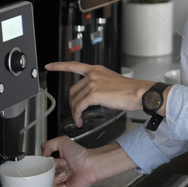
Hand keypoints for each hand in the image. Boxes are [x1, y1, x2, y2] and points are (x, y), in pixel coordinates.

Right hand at [41, 135, 95, 186]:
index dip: (42, 162)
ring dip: (52, 175)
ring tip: (62, 170)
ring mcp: (59, 183)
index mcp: (55, 164)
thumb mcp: (62, 141)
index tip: (47, 158)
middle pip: (42, 174)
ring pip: (45, 182)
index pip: (41, 166)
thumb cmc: (80, 154)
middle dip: (47, 169)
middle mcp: (56, 173)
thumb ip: (48, 144)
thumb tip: (42, 154)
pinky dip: (55, 183)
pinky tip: (63, 177)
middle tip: (57, 163)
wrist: (89, 164)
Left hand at [44, 61, 160, 126]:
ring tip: (79, 119)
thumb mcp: (110, 80)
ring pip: (75, 100)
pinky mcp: (94, 93)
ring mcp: (92, 83)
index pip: (73, 65)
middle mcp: (93, 74)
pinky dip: (77, 116)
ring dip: (75, 112)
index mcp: (96, 69)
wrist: (137, 93)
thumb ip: (98, 83)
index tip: (49, 65)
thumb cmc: (128, 90)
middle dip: (72, 103)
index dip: (59, 66)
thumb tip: (90, 93)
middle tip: (76, 112)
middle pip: (72, 90)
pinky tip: (80, 121)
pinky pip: (79, 107)